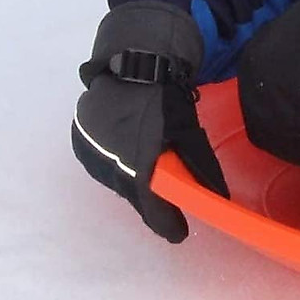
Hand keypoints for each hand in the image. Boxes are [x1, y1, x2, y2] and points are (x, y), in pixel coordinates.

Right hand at [71, 1, 227, 241]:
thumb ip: (200, 166)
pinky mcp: (81, 143)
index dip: (166, 223)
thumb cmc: (164, 98)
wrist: (130, 64)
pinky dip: (118, 167)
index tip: (178, 235)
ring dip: (133, 183)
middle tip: (169, 205)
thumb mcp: (188, 131)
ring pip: (117, 181)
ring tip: (150, 176)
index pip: (152, 208)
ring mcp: (92, 155)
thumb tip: (218, 197)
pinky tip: (131, 158)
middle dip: (151, 202)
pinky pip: (103, 166)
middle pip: (134, 196)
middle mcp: (111, 166)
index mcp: (139, 165)